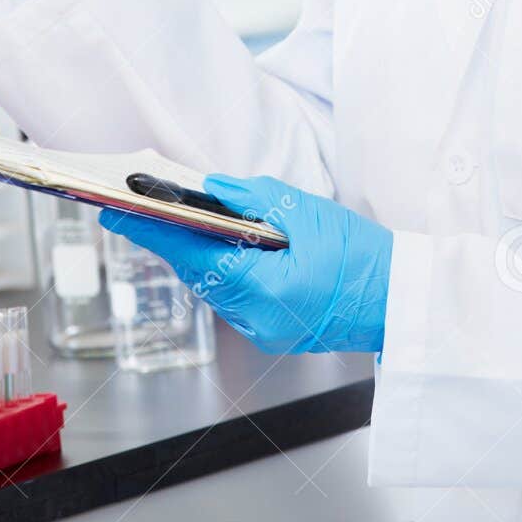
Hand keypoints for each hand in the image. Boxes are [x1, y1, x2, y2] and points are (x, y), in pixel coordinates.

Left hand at [99, 174, 392, 355]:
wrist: (403, 303)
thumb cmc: (368, 258)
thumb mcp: (313, 214)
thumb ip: (257, 200)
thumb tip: (212, 190)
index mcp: (268, 291)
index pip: (196, 256)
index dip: (153, 232)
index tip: (119, 212)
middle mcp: (259, 320)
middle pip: (199, 273)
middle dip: (171, 237)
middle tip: (138, 207)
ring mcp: (264, 332)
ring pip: (213, 286)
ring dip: (196, 252)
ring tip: (175, 218)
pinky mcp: (272, 331)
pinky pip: (233, 296)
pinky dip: (221, 268)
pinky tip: (218, 244)